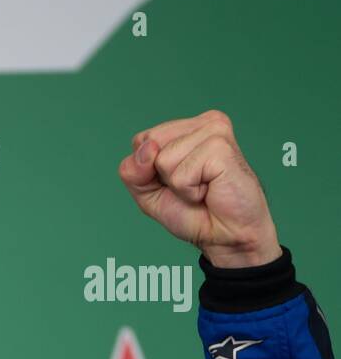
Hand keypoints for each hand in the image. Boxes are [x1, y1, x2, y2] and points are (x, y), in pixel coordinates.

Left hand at [119, 110, 279, 267]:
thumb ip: (133, 171)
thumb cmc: (192, 211)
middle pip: (149, 144)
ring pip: (163, 159)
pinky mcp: (222, 148)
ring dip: (178, 184)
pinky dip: (189, 191)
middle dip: (160, 175)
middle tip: (190, 186)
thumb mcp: (147, 193)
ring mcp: (215, 131)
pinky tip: (210, 190)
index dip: (146, 171)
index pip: (141, 141)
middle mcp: (203, 123)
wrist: (225, 235)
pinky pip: (181, 174)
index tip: (174, 182)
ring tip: (202, 188)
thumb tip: (147, 149)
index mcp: (186, 127)